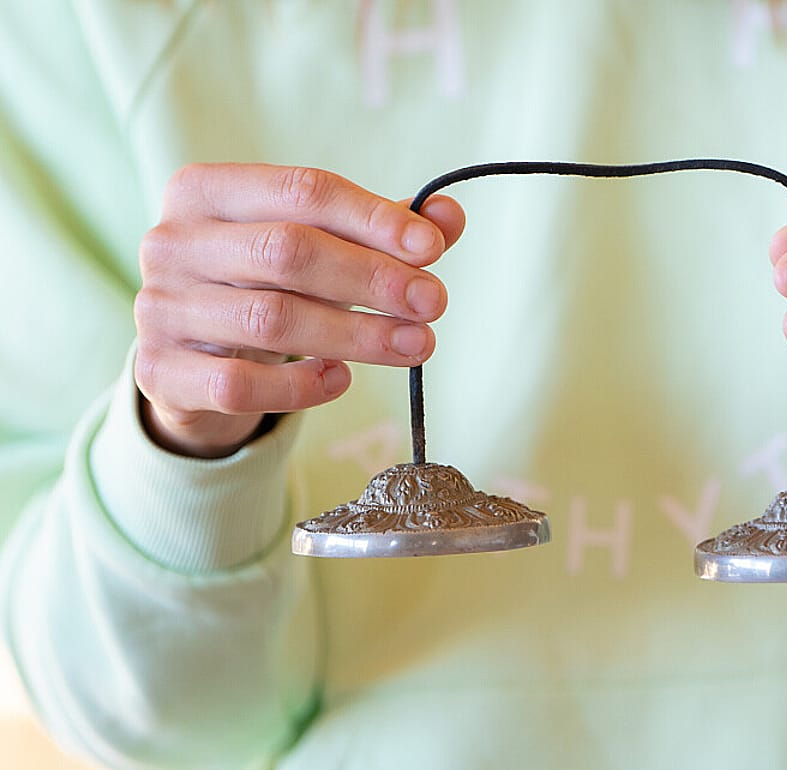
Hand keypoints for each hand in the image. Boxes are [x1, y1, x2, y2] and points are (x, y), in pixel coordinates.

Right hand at [134, 163, 464, 457]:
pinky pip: (239, 384)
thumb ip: (381, 231)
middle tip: (434, 303)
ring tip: (415, 344)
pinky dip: (299, 385)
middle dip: (372, 277)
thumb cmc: (265, 287)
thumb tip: (449, 217)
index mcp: (207, 191)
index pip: (302, 190)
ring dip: (356, 334)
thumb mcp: (318, 250)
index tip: (432, 248)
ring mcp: (159, 308)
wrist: (192, 360)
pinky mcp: (161, 372)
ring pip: (270, 319)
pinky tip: (341, 379)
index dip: (373, 218)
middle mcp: (172, 242)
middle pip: (287, 252)